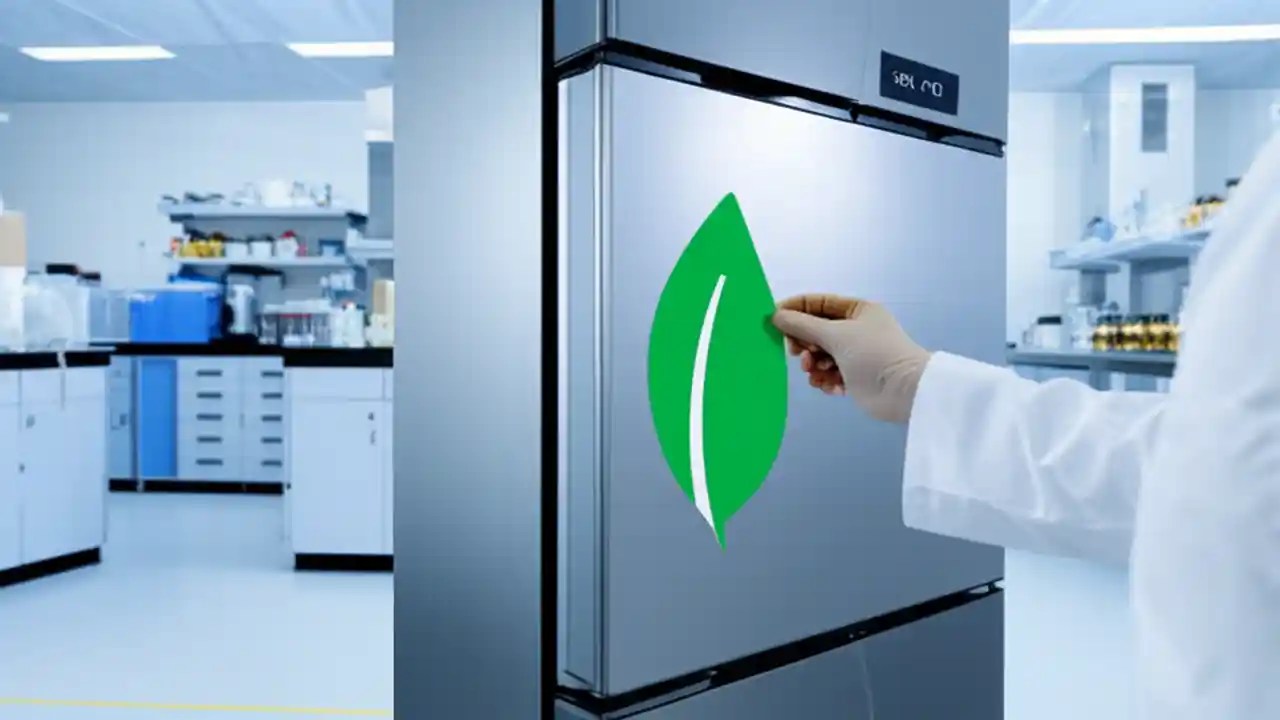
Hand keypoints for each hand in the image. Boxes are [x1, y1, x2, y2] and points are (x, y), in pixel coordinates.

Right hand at [771, 294, 930, 423]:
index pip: (818, 303)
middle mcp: (856, 329)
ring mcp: (855, 353)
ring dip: (813, 365)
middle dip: (805, 343)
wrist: (903, 391)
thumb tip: (776, 315)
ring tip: (816, 373)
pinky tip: (830, 386)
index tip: (773, 319)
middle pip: (816, 330)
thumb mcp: (836, 334)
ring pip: (820, 355)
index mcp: (857, 310)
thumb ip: (802, 325)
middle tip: (798, 353)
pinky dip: (825, 380)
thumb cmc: (873, 354)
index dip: (795, 309)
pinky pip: (828, 374)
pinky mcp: (853, 376)